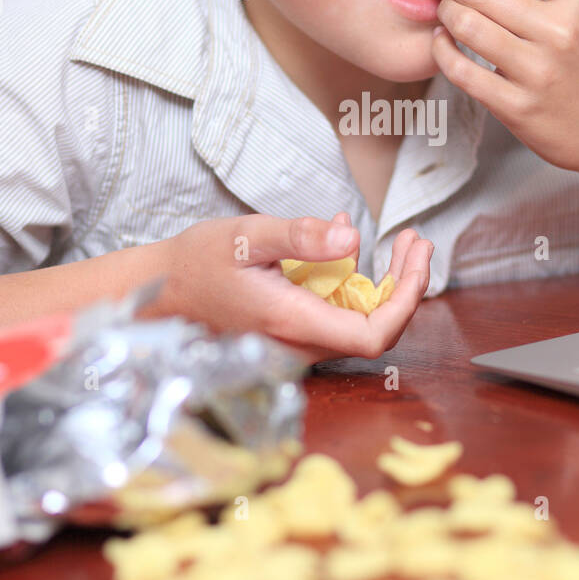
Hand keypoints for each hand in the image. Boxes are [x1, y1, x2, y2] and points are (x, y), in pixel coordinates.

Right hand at [149, 210, 432, 364]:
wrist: (161, 290)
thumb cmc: (199, 261)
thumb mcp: (247, 235)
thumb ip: (300, 237)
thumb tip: (350, 236)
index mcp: (292, 321)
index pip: (374, 333)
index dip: (406, 300)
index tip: (417, 257)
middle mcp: (299, 344)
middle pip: (376, 330)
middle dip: (406, 286)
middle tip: (416, 241)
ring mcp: (297, 344)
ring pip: (362, 325)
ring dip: (388, 285)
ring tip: (402, 242)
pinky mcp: (294, 334)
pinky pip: (340, 317)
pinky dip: (358, 285)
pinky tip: (350, 245)